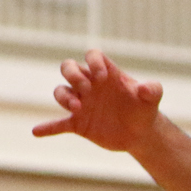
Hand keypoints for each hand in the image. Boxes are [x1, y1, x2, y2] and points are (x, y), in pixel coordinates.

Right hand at [31, 48, 163, 151]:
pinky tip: (37, 131)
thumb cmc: (145, 110)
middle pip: (69, 68)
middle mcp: (89, 85)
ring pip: (61, 92)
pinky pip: (58, 124)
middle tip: (85, 89)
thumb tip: (144, 88)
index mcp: (105, 74)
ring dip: (65, 98)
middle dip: (72, 74)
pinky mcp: (78, 123)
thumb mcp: (153, 98)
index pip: (92, 57)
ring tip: (77, 108)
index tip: (102, 77)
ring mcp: (81, 103)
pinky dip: (48, 127)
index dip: (93, 62)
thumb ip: (153, 90)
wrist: (140, 134)